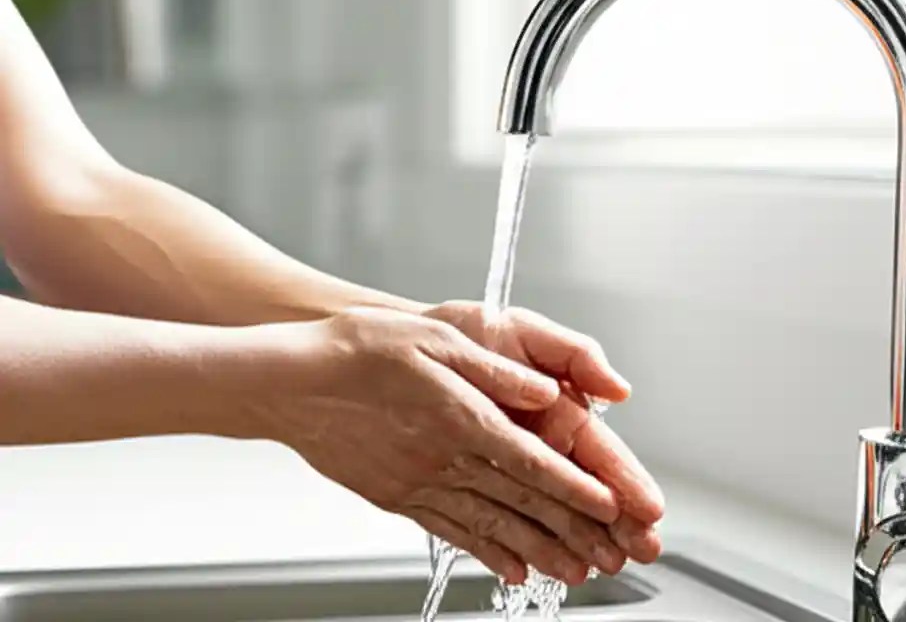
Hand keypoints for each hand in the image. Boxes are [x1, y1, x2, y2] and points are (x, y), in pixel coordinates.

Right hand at [256, 307, 632, 584]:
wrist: (291, 383)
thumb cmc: (359, 350)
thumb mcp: (435, 339)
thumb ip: (494, 370)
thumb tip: (544, 390)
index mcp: (460, 416)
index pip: (530, 460)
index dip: (573, 486)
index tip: (608, 505)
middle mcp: (443, 459)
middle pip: (519, 502)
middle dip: (571, 530)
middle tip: (608, 553)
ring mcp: (418, 485)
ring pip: (490, 526)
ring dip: (537, 551)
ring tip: (572, 572)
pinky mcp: (396, 498)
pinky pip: (450, 532)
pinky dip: (485, 553)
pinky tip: (509, 568)